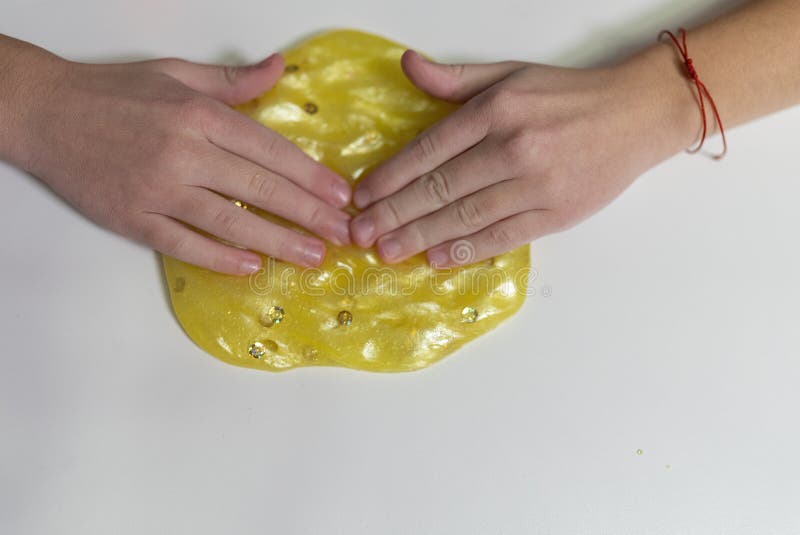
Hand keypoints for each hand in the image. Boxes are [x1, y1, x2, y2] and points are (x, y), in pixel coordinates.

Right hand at [6, 42, 351, 273]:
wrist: (42, 112)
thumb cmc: (111, 92)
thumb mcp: (175, 73)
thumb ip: (232, 80)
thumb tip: (278, 69)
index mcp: (199, 115)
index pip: (270, 150)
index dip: (311, 176)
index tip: (341, 196)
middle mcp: (183, 153)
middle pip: (260, 189)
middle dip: (309, 215)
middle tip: (344, 235)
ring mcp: (157, 190)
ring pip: (229, 223)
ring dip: (277, 243)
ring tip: (312, 258)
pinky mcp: (132, 218)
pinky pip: (183, 244)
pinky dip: (218, 258)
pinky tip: (251, 267)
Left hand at [349, 49, 695, 266]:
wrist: (635, 115)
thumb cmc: (567, 96)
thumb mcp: (508, 75)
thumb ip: (454, 79)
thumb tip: (406, 64)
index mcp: (495, 110)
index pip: (429, 149)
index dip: (390, 176)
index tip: (362, 195)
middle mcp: (512, 147)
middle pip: (440, 188)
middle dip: (393, 214)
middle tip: (360, 234)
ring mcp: (535, 184)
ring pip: (465, 216)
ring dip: (420, 236)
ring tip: (386, 251)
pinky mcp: (556, 213)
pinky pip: (503, 236)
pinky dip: (467, 249)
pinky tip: (436, 258)